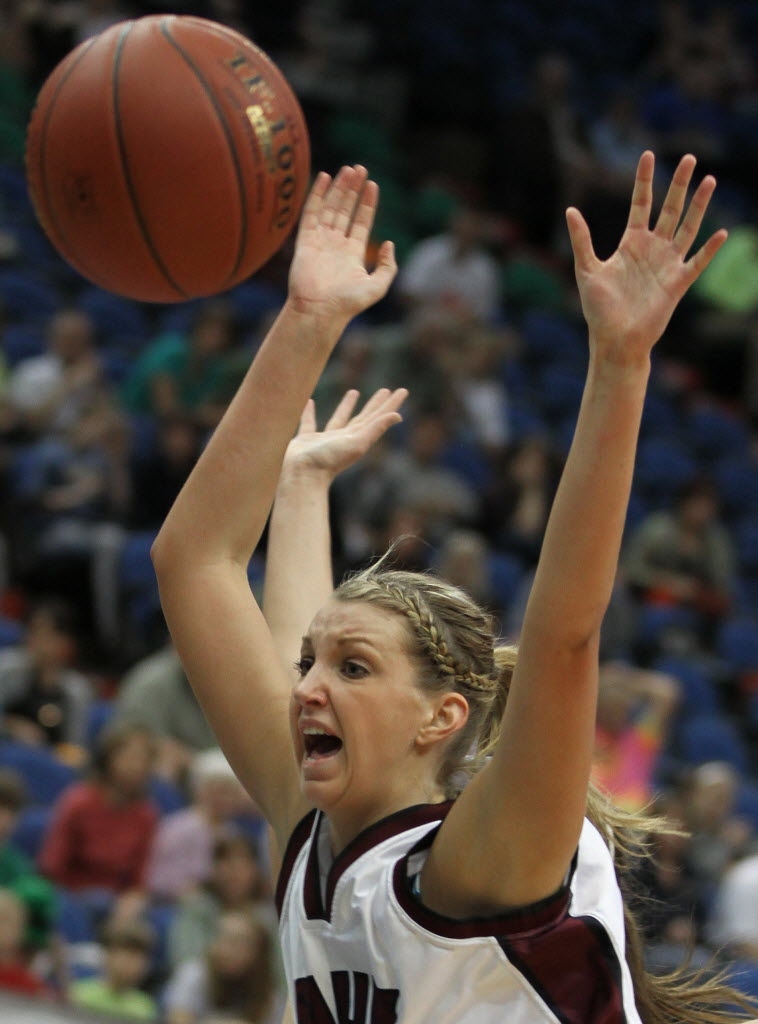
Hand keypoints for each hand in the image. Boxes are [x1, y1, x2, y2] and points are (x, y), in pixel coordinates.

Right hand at [282, 387, 406, 482]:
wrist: (302, 475)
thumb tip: (398, 416)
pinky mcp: (306, 440)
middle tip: (385, 390)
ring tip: (354, 392)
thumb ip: (376, 428)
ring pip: (339, 419)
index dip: (390, 405)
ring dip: (347, 406)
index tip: (403, 391)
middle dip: (375, 405)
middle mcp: (344, 439)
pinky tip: (310, 402)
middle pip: (364, 418)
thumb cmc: (329, 460)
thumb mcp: (356, 443)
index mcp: (358, 438)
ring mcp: (325, 440)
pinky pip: (310, 423)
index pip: (378, 418)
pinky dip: (310, 413)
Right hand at [287, 165, 396, 325]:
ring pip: (330, 207)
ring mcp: (320, 241)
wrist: (321, 310)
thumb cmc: (348, 304)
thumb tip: (389, 243)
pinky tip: (326, 177)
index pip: (361, 222)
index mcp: (352, 253)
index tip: (373, 185)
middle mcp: (336, 245)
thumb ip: (388, 266)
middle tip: (360, 169)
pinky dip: (317, 194)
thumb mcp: (378, 286)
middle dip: (353, 190)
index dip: (367, 203)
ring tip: (349, 169)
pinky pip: (311, 212)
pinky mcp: (306, 241)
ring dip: (340, 188)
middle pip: (346, 210)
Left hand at [566, 151, 726, 364]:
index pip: (641, 204)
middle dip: (678, 184)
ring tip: (709, 180)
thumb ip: (582, 240)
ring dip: (698, 206)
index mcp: (631, 243)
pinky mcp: (678, 283)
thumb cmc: (598, 309)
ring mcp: (667, 264)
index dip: (644, 181)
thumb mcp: (586, 270)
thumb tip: (570, 210)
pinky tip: (721, 234)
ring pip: (687, 228)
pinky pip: (697, 262)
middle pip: (669, 209)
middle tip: (688, 157)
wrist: (614, 339)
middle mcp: (652, 249)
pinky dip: (709, 250)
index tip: (648, 155)